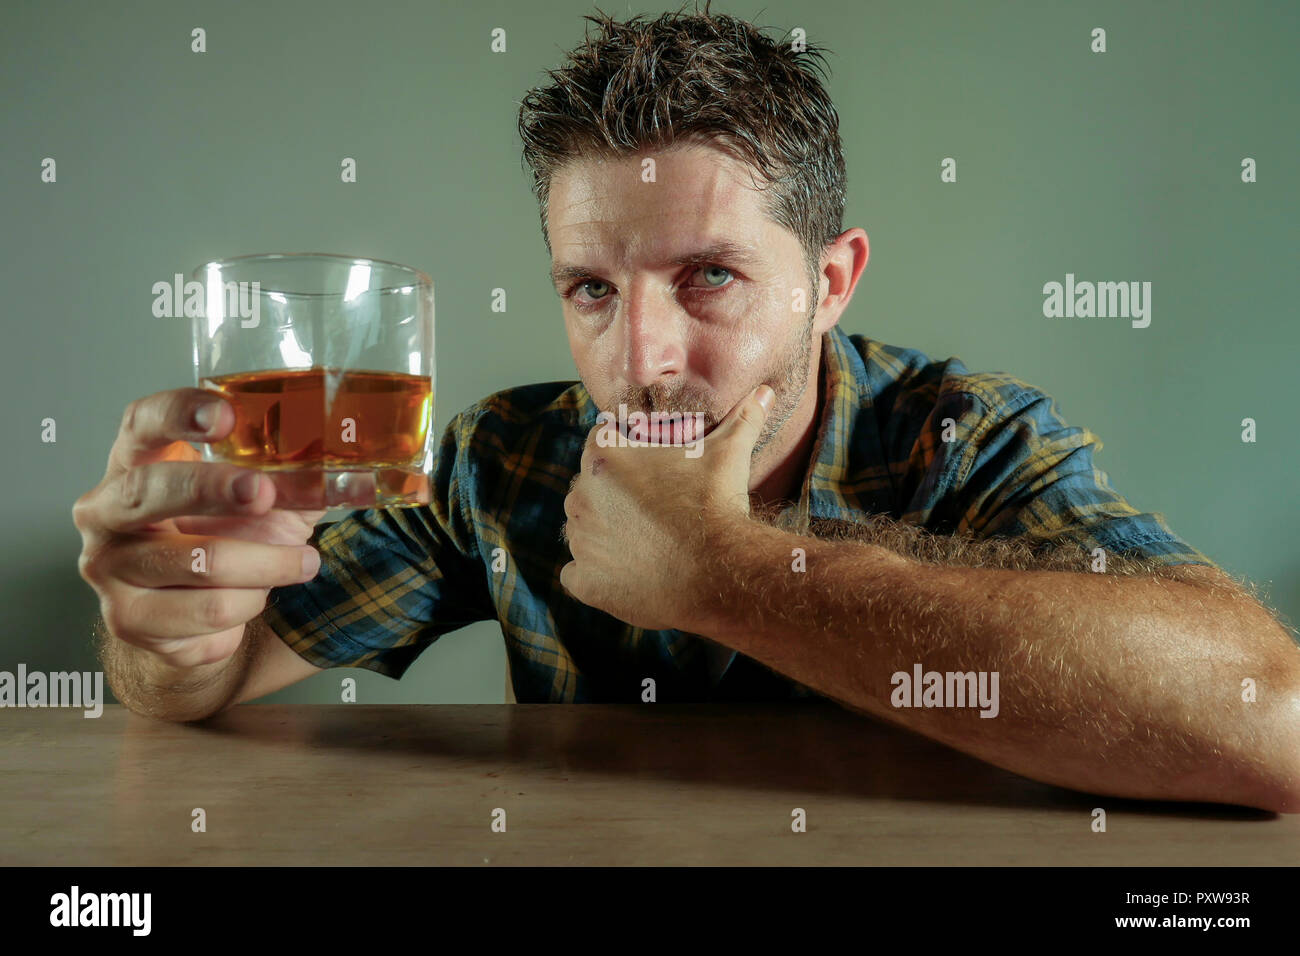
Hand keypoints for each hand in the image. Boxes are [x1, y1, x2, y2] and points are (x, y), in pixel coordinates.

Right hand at [73, 388, 333, 668]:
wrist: (192, 619)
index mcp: (135, 463)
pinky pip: (209, 612)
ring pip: (200, 565)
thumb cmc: (223, 538)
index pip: (143, 424)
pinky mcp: (128, 620)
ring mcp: (109, 569)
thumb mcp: (259, 500)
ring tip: (300, 563)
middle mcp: (105, 512)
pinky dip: (249, 605)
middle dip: (212, 490)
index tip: (225, 416)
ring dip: (267, 565)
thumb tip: (353, 463)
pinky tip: (251, 597)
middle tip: (265, 493)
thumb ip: (293, 474)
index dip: (179, 414)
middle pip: (148, 492)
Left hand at [559, 384, 772, 631]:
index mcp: (604, 456)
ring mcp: (580, 541)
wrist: (719, 571)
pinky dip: (596, 576)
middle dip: (613, 496)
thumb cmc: (717, 505)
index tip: (649, 469)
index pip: (600, 441)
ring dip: (604, 534)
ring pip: (582, 530)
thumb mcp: (729, 454)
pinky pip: (577, 575)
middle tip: (652, 509)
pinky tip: (627, 575)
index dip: (625, 453)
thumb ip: (741, 418)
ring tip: (644, 542)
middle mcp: (580, 495)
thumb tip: (765, 392)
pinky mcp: (584, 581)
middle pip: (589, 487)